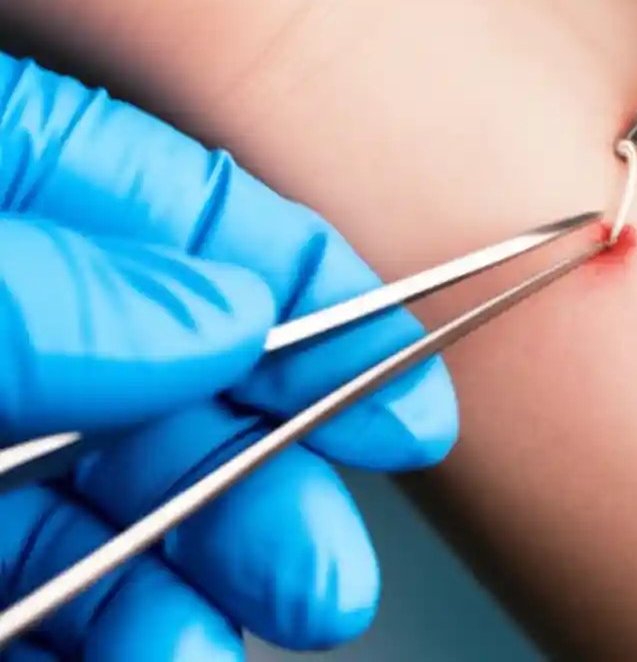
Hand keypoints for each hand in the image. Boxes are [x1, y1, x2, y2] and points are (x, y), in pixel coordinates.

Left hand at [0, 53, 457, 660]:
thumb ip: (48, 287)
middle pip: (173, 374)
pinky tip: (168, 648)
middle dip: (277, 464)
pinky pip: (36, 587)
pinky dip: (112, 629)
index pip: (185, 207)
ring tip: (279, 616)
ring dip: (211, 571)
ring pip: (113, 497)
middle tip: (338, 551)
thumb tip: (225, 319)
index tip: (410, 373)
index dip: (318, 291)